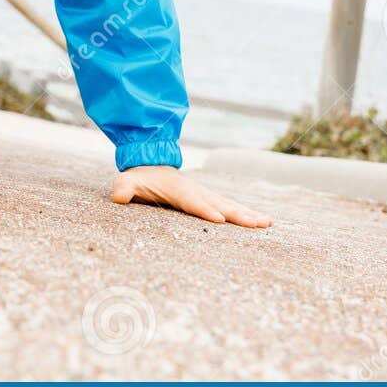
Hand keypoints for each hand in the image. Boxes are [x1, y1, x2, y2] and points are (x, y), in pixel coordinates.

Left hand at [111, 165, 270, 226]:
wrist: (150, 162)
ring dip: (248, 215)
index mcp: (178, 189)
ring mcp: (205, 194)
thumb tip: (118, 196)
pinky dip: (246, 214)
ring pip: (230, 205)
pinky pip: (230, 207)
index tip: (220, 220)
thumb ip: (122, 188)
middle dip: (238, 214)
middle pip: (219, 204)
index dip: (204, 210)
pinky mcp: (210, 199)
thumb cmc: (138, 177)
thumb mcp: (126, 181)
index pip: (192, 202)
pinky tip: (261, 222)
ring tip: (268, 223)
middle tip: (258, 224)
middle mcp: (196, 191)